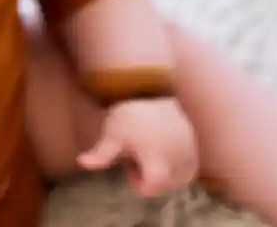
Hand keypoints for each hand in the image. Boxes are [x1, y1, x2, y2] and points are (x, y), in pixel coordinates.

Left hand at [76, 98, 199, 197]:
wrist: (150, 90)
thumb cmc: (129, 115)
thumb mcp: (112, 136)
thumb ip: (100, 155)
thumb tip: (81, 163)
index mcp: (155, 155)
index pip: (154, 186)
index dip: (141, 185)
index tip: (130, 172)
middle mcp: (176, 155)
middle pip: (167, 186)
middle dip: (152, 181)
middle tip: (137, 162)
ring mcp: (188, 149)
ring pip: (181, 178)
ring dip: (166, 176)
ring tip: (152, 156)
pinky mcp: (195, 143)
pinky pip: (191, 167)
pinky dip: (179, 168)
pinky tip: (165, 154)